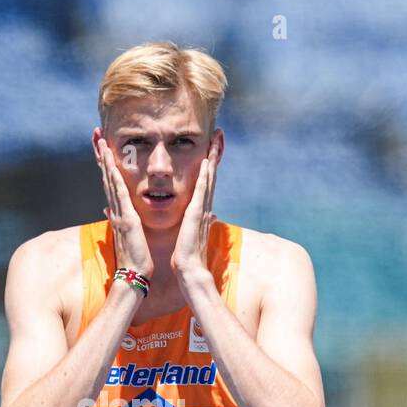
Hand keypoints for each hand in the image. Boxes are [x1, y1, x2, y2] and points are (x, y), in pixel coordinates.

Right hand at [95, 136, 152, 277]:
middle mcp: (117, 210)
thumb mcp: (130, 236)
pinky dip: (114, 179)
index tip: (105, 146)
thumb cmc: (137, 258)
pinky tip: (111, 164)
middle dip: (102, 155)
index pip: (112, 183)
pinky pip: (119, 194)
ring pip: (110, 181)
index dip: (107, 164)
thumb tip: (110, 214)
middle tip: (97, 134)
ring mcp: (120, 213)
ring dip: (105, 160)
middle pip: (107, 177)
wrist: (135, 274)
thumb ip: (122, 223)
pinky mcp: (126, 219)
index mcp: (121, 212)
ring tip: (101, 141)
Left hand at [170, 141, 217, 281]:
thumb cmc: (188, 257)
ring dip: (213, 159)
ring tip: (215, 140)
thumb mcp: (192, 235)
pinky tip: (207, 161)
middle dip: (214, 155)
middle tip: (218, 135)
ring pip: (209, 179)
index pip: (206, 184)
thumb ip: (200, 223)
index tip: (211, 149)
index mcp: (201, 212)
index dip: (210, 166)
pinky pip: (201, 191)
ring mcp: (202, 210)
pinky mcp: (197, 215)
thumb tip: (212, 216)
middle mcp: (204, 207)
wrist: (190, 271)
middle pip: (211, 176)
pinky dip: (205, 176)